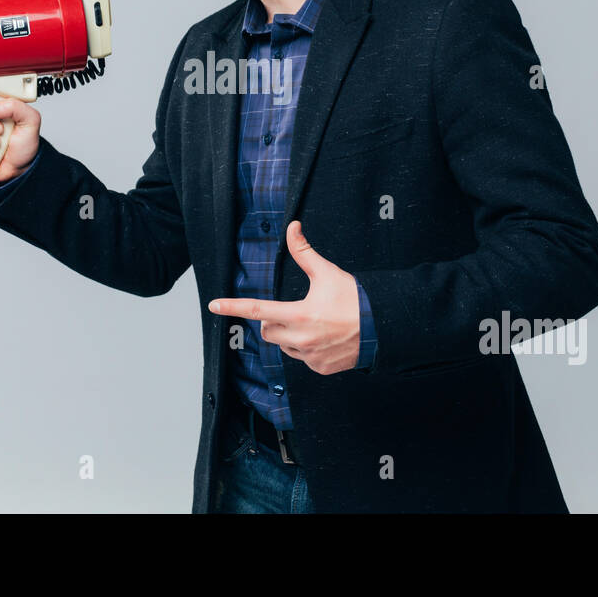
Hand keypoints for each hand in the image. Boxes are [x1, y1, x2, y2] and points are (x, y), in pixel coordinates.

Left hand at [207, 220, 359, 374]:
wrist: (382, 327)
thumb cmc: (355, 299)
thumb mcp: (328, 273)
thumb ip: (305, 252)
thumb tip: (292, 228)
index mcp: (299, 315)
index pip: (258, 310)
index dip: (233, 307)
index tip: (214, 305)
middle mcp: (301, 339)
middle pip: (267, 331)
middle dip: (272, 320)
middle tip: (291, 311)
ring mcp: (311, 357)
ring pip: (283, 346)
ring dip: (288, 336)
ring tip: (312, 324)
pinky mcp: (320, 368)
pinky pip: (301, 359)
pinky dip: (306, 349)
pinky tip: (323, 339)